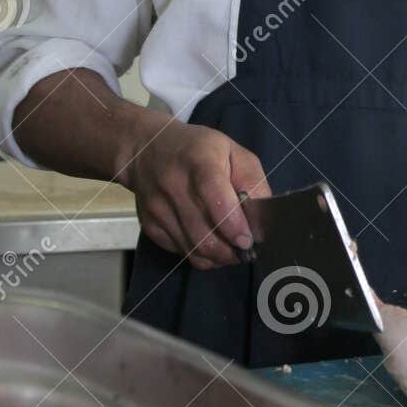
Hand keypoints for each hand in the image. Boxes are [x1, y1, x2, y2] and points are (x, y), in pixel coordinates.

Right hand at [121, 117, 269, 269]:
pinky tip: (211, 243)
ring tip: (232, 249)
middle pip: (204, 235)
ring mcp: (158, 209)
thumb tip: (261, 219)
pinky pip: (181, 253)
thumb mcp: (233, 152)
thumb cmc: (198, 149)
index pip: (215, 200)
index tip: (248, 240)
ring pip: (193, 250)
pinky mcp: (149, 225)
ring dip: (219, 257)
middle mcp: (174, 187)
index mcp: (199, 162)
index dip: (233, 225)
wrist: (146, 149)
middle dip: (230, 251)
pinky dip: (201, 256)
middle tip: (245, 249)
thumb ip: (252, 182)